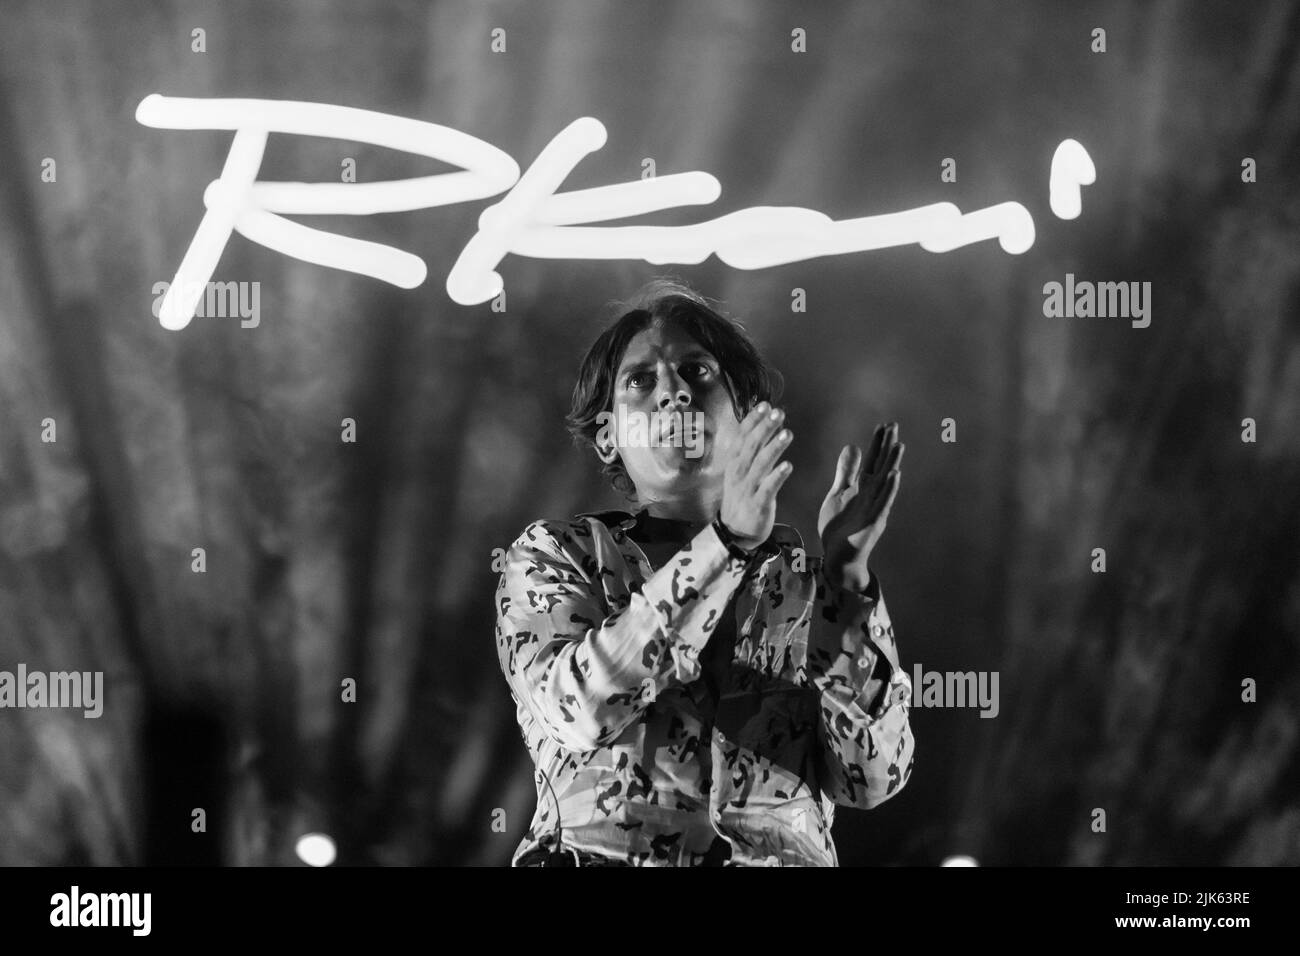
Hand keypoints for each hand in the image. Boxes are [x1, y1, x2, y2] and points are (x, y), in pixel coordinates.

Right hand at [719, 402, 794, 550]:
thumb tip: (768, 423)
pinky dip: (776, 477)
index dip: (753, 421)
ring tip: (787, 433)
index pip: (743, 437)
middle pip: (751, 447)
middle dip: (764, 429)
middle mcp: (738, 472)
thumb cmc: (742, 496)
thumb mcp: (743, 470)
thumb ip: (755, 448)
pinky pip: (767, 489)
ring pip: (760, 465)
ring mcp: (747, 488)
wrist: (734, 532)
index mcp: (734, 462)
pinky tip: (787, 466)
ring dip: (773, 449)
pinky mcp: (757, 504)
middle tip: (778, 413)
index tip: (765, 405)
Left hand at [817, 422, 902, 590]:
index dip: (878, 443)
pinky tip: (895, 475)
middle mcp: (872, 496)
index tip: (884, 425)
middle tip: (895, 425)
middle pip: (881, 467)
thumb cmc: (840, 526)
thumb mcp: (839, 494)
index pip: (873, 461)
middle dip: (888, 447)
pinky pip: (883, 504)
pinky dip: (889, 490)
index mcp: (863, 488)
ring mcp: (875, 509)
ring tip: (899, 446)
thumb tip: (853, 446)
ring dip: (892, 464)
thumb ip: (846, 472)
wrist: (837, 556)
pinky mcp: (873, 523)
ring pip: (885, 483)